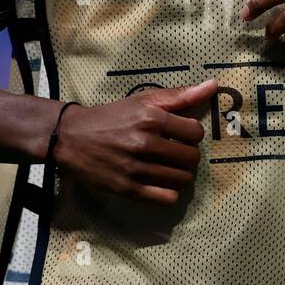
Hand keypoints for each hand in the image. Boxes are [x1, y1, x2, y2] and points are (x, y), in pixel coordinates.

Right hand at [52, 79, 216, 205]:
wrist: (72, 137)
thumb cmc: (112, 117)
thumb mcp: (143, 99)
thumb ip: (179, 95)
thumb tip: (213, 86)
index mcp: (151, 118)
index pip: (196, 132)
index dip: (192, 133)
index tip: (180, 133)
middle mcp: (144, 144)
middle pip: (191, 157)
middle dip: (187, 154)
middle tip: (174, 151)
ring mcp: (136, 169)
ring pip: (182, 179)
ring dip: (180, 173)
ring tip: (167, 166)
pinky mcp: (127, 189)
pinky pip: (166, 198)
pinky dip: (169, 193)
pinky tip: (161, 183)